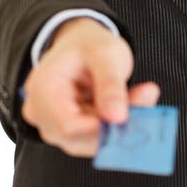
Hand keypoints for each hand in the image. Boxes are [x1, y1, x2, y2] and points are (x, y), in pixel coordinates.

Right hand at [20, 17, 160, 155]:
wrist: (80, 44)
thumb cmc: (88, 45)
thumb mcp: (106, 53)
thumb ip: (111, 84)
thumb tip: (117, 117)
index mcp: (42, 89)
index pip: (68, 126)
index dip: (101, 128)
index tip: (132, 115)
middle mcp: (41, 113)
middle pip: (79, 138)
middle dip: (114, 125)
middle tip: (145, 98)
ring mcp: (52, 125)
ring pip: (89, 142)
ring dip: (118, 125)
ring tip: (139, 95)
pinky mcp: (69, 133)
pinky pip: (94, 139)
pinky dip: (114, 126)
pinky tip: (127, 104)